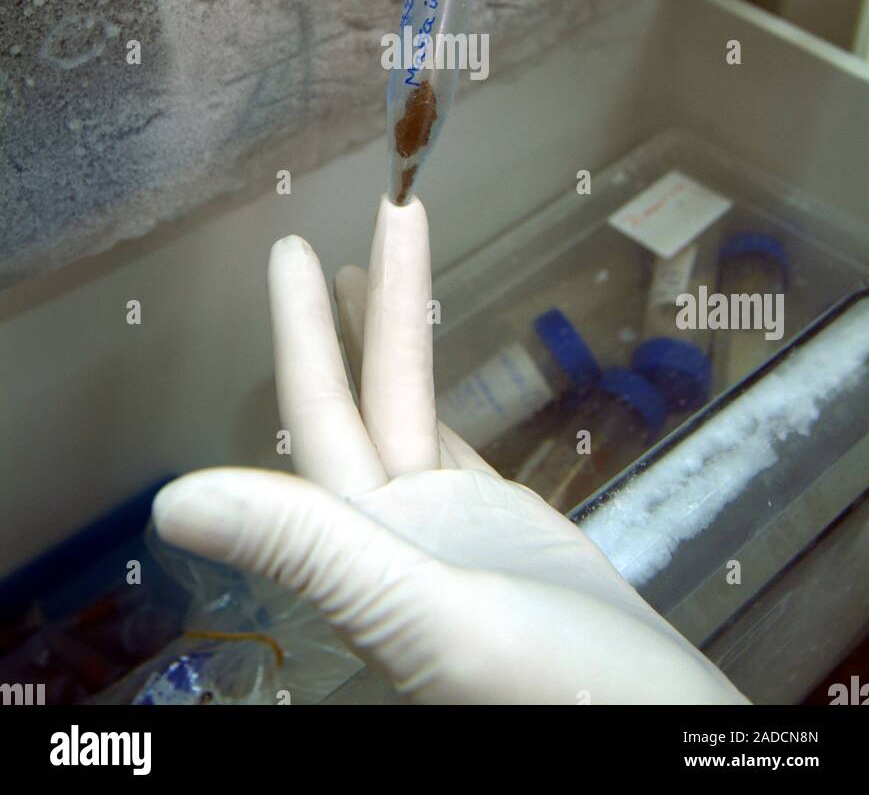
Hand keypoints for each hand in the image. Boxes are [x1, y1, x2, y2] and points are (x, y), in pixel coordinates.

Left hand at [153, 196, 746, 704]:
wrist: (661, 735)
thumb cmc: (559, 696)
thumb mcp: (433, 619)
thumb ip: (314, 553)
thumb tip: (172, 505)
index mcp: (363, 556)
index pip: (316, 420)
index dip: (299, 333)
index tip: (289, 254)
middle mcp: (391, 538)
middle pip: (359, 398)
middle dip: (345, 310)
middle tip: (321, 231)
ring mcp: (447, 532)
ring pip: (408, 409)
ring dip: (393, 334)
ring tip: (378, 258)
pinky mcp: (500, 530)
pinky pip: (453, 439)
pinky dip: (435, 392)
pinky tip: (420, 361)